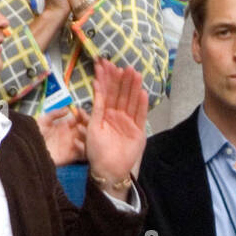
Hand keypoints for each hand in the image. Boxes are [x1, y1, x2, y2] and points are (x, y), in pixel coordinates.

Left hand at [38, 104, 87, 164]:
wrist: (29, 150)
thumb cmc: (34, 135)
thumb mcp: (43, 121)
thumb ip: (55, 114)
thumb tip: (67, 109)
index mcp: (64, 126)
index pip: (79, 120)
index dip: (82, 115)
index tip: (82, 112)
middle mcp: (70, 136)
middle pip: (86, 129)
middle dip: (88, 124)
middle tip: (86, 120)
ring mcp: (71, 146)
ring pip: (87, 141)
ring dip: (87, 136)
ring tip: (81, 130)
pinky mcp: (70, 156)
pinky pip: (83, 154)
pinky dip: (83, 148)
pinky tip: (76, 142)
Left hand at [84, 58, 147, 190]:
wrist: (108, 170)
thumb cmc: (96, 151)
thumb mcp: (93, 126)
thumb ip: (96, 107)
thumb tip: (96, 85)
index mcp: (104, 115)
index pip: (107, 93)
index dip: (108, 80)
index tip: (108, 66)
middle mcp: (117, 116)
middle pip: (121, 95)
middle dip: (123, 81)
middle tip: (125, 67)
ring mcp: (128, 122)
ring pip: (131, 102)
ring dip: (133, 88)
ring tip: (135, 74)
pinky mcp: (138, 131)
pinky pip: (140, 115)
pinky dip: (142, 105)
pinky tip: (143, 93)